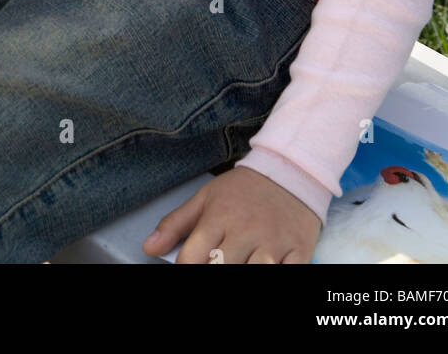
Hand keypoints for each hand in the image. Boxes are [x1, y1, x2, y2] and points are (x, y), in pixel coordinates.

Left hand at [141, 167, 321, 263]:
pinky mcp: (298, 250)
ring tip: (238, 266)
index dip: (184, 269)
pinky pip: (288, 275)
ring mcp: (273, 242)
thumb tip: (148, 247)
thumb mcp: (205, 197)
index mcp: (218, 218)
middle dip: (215, 272)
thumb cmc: (243, 189)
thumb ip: (175, 224)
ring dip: (245, 275)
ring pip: (255, 275)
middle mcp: (244, 231)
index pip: (191, 258)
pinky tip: (266, 269)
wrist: (290, 170)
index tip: (188, 268)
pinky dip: (277, 277)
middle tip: (216, 265)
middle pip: (221, 270)